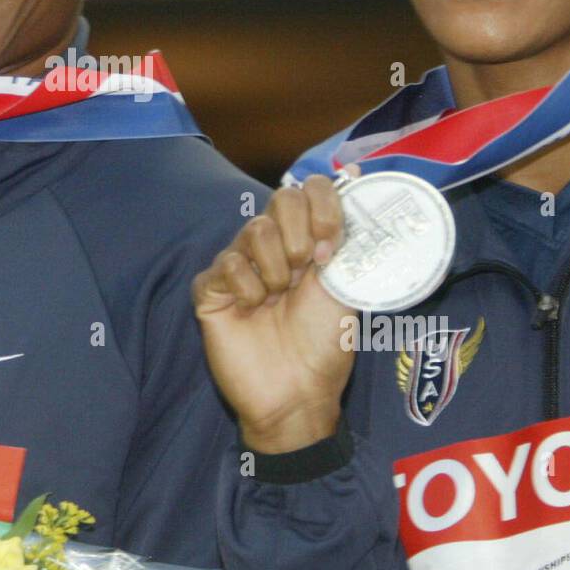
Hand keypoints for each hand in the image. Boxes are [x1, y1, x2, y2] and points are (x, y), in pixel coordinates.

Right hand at [193, 168, 358, 454]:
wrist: (297, 394)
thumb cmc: (324, 346)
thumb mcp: (344, 287)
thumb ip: (345, 238)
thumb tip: (358, 176)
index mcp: (309, 242)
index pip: (310, 190)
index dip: (323, 204)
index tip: (331, 239)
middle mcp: (274, 248)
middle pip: (282, 199)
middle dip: (300, 232)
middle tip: (306, 269)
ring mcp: (240, 266)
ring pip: (254, 230)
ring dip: (276, 266)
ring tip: (278, 297)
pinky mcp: (210, 290)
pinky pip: (225, 264)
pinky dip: (245, 285)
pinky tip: (252, 309)